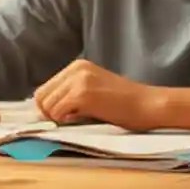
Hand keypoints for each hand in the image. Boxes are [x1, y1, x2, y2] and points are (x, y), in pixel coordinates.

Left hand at [33, 59, 157, 130]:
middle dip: (49, 113)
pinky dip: (65, 121)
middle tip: (68, 122)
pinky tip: (83, 119)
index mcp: (77, 66)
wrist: (148, 105)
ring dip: (58, 118)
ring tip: (79, 120)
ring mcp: (78, 80)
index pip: (44, 89)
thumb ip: (71, 94)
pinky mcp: (82, 94)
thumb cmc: (124, 104)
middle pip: (41, 96)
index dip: (48, 107)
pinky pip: (57, 112)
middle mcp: (75, 69)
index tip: (61, 118)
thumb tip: (45, 110)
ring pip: (47, 105)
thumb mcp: (94, 91)